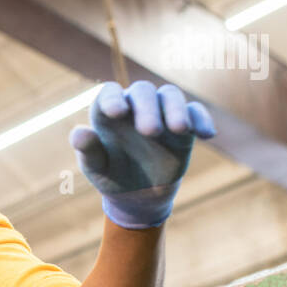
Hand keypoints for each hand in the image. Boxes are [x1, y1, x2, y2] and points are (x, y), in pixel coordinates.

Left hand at [70, 81, 215, 228]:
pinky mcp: (184, 126)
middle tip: (150, 131)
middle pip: (142, 91)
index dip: (112, 98)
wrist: (138, 195)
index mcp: (108, 112)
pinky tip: (207, 135)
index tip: (116, 113)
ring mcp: (161, 113)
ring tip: (179, 129)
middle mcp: (135, 107)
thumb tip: (79, 134)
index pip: (109, 92)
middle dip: (147, 108)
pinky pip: (195, 113)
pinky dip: (201, 120)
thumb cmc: (111, 176)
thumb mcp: (96, 168)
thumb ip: (88, 151)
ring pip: (170, 96)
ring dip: (175, 110)